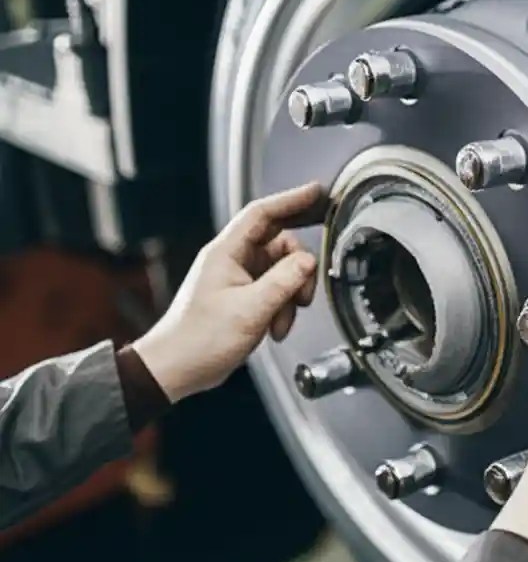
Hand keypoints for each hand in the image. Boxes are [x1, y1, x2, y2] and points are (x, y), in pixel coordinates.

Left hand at [133, 183, 327, 401]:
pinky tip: (275, 327)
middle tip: (303, 291)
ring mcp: (238, 278)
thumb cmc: (198, 339)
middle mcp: (232, 260)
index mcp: (226, 253)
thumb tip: (308, 261)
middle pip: (280, 245)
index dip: (291, 199)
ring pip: (282, 271)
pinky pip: (276, 290)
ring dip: (290, 296)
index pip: (262, 213)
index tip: (316, 192)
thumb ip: (284, 281)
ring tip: (281, 320)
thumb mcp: (250, 309)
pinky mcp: (244, 297)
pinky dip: (282, 308)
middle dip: (298, 269)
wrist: (176, 368)